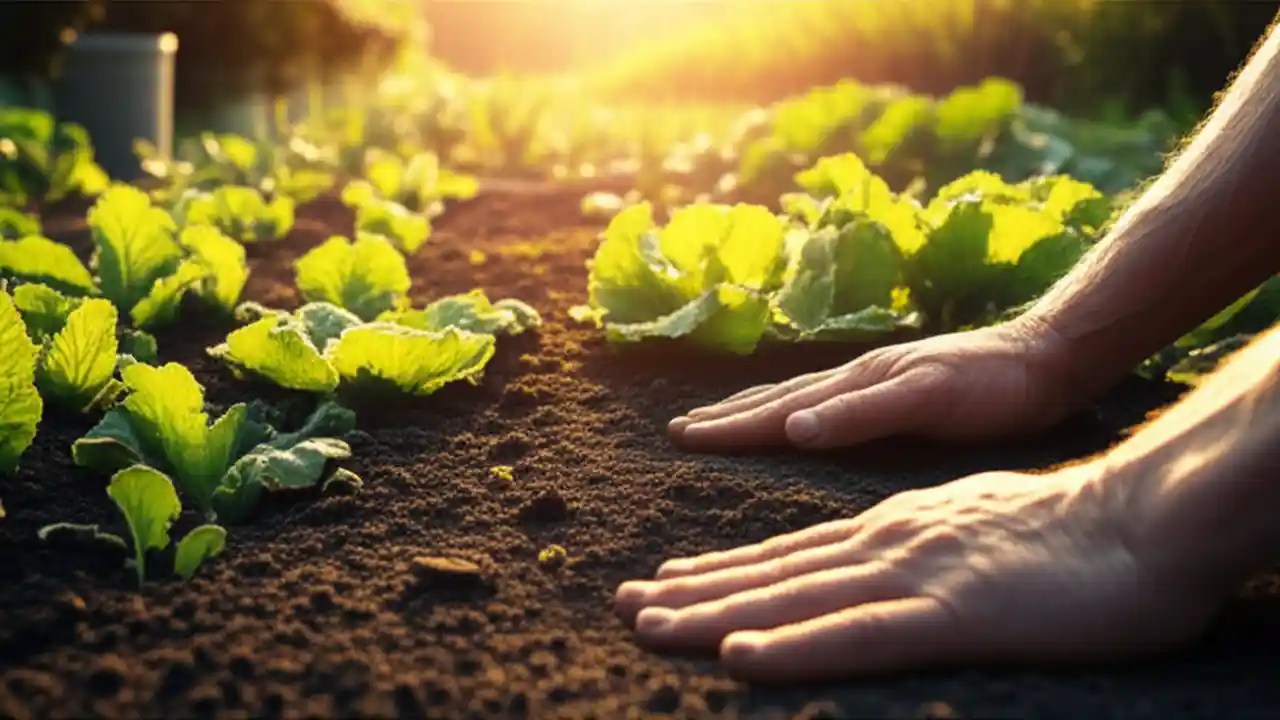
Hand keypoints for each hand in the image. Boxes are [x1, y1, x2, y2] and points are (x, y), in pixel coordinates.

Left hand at [614, 467, 1222, 681]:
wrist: (1137, 524)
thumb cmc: (1062, 535)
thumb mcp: (964, 528)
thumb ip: (912, 547)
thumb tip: (875, 566)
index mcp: (889, 527)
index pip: (786, 552)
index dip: (721, 569)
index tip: (664, 580)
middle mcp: (883, 543)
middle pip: (771, 572)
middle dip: (692, 590)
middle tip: (625, 604)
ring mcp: (912, 575)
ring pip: (793, 598)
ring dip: (714, 615)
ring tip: (648, 625)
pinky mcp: (951, 614)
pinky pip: (858, 634)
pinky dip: (794, 645)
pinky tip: (741, 656)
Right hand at [669, 319, 1084, 451]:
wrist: (1053, 357)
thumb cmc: (997, 386)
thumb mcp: (930, 399)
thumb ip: (862, 412)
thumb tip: (790, 426)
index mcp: (859, 382)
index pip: (779, 410)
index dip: (730, 427)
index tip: (681, 438)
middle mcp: (859, 376)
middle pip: (777, 397)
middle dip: (727, 415)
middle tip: (680, 428)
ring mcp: (877, 378)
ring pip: (799, 394)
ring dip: (753, 407)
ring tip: (720, 415)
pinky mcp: (899, 386)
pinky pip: (826, 398)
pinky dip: (793, 405)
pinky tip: (798, 411)